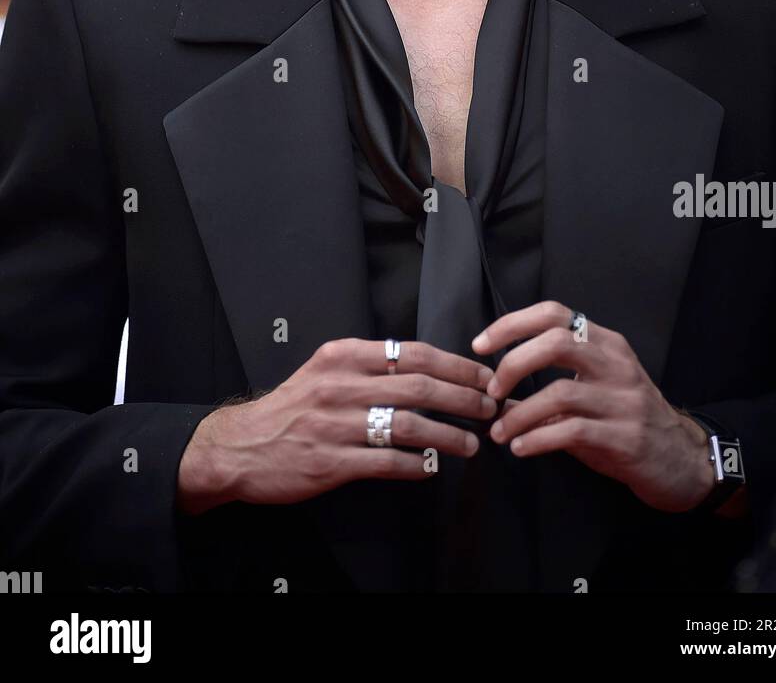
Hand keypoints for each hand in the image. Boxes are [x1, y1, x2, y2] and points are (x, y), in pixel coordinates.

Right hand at [177, 339, 496, 512]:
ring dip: (449, 435)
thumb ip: (369, 364)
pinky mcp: (331, 462)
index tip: (483, 376)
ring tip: (473, 443)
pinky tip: (433, 468)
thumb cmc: (291, 408)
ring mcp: (335, 425)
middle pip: (419, 387)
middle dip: (463, 397)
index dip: (456, 365)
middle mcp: (341, 385)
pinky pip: (386, 462)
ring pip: (408, 425)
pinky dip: (416, 465)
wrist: (240, 447)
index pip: (414, 353)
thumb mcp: (326, 370)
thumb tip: (426, 367)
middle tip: (490, 407)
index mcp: (343, 355)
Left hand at [473, 301, 715, 512]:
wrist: (679, 459)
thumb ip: (553, 381)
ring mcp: (624, 400)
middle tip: (492, 391)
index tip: (481, 344)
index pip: (554, 313)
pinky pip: (572, 431)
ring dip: (519, 414)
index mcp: (606, 343)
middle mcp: (616, 364)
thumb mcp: (595, 389)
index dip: (512, 324)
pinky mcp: (626, 437)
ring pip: (560, 393)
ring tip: (499, 432)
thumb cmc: (626, 419)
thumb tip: (496, 386)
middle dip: (513, 364)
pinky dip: (538, 439)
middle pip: (555, 342)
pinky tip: (522, 448)